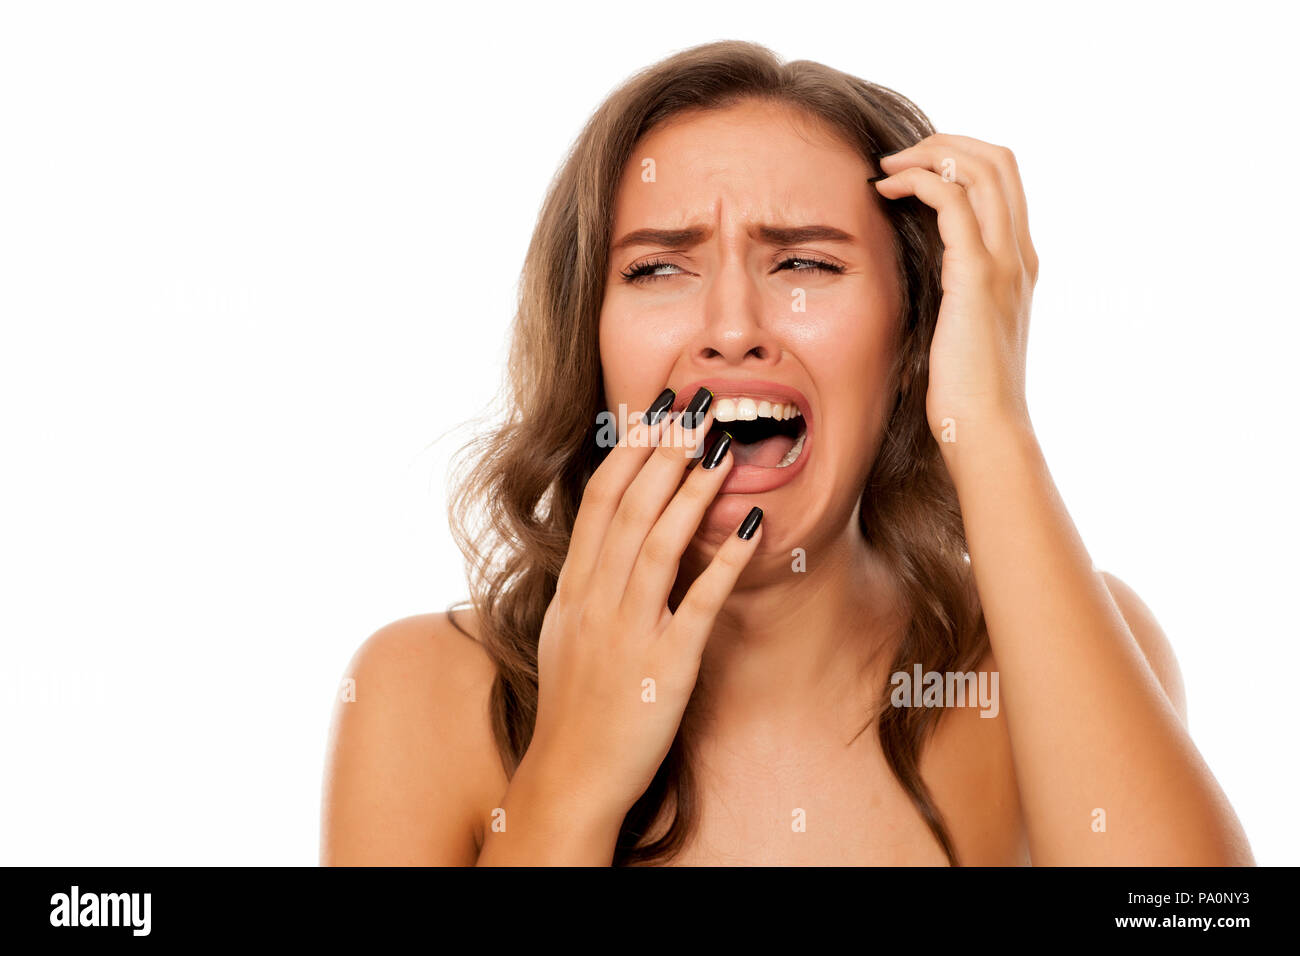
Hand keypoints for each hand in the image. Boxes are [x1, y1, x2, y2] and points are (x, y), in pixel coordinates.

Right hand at [527, 388, 762, 821]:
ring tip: (722, 445)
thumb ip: (588, 583)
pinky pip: (697, 604)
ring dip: (692, 489)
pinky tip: (751, 530)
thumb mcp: (566, 633)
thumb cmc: (574, 706)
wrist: (569, 777)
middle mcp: (597, 599)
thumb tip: (610, 540)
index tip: (658, 408)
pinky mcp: (663, 666)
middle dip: (666, 448)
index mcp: (575, 587)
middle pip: (631, 506)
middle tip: (699, 403)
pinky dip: (724, 564)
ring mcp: (628, 631)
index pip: (601, 498)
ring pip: (658, 542)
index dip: (632, 448)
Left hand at [873, 134, 1037, 442]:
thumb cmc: (966, 394)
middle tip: (896, 158)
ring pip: (979, 168)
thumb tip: (922, 285)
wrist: (987, 429)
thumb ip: (954, 296)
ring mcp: (1003, 262)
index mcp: (1018, 265)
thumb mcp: (963, 332)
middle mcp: (1019, 254)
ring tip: (885, 168)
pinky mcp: (976, 276)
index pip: (1004, 183)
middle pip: (998, 160)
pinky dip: (917, 180)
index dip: (961, 160)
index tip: (913, 171)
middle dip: (944, 144)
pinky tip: (884, 191)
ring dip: (928, 154)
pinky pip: (952, 200)